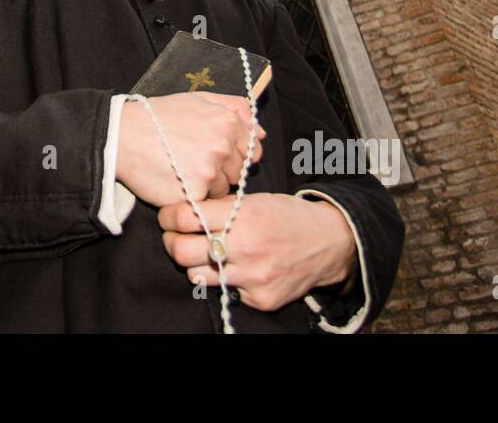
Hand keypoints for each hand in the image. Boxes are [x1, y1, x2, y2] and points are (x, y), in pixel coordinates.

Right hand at [116, 91, 265, 207]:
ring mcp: (210, 171)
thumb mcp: (198, 99)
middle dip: (221, 169)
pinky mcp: (195, 194)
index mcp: (227, 122)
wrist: (122, 136)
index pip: (251, 150)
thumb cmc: (157, 117)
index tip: (212, 151)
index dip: (232, 153)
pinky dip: (193, 197)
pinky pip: (206, 203)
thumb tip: (261, 132)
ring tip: (182, 170)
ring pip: (223, 188)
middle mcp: (223, 146)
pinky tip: (176, 181)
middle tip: (192, 160)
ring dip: (208, 185)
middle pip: (238, 171)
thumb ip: (236, 108)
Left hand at [157, 193, 357, 311]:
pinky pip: (226, 290)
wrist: (330, 243)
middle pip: (180, 251)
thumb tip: (185, 210)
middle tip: (174, 237)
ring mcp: (253, 276)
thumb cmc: (288, 216)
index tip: (168, 217)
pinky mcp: (260, 298)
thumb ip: (221, 207)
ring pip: (196, 275)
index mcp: (243, 215)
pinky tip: (236, 268)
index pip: (184, 218)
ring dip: (194, 264)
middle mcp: (246, 246)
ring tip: (203, 254)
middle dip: (170, 242)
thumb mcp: (255, 199)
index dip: (168, 216)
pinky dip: (225, 279)